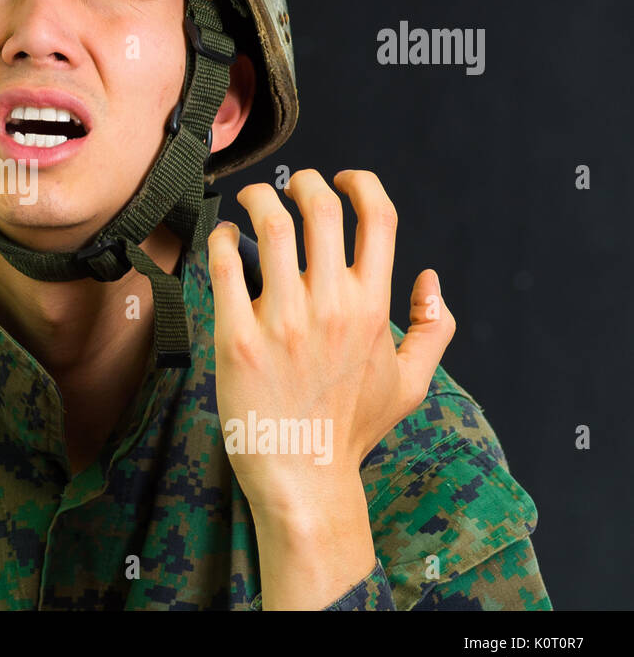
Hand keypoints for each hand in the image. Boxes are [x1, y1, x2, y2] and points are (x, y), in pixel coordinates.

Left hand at [206, 168, 455, 514]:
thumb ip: (435, 329)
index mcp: (375, 308)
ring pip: (271, 226)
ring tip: (250, 200)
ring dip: (258, 198)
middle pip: (321, 208)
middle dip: (304, 182)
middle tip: (288, 185)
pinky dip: (221, 240)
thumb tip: (432, 279)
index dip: (361, 183)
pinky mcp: (238, 338)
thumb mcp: (412, 383)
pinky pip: (226, 267)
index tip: (342, 178)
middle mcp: (333, 307)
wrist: (304, 478)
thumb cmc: (351, 430)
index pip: (378, 219)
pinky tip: (221, 239)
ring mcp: (285, 321)